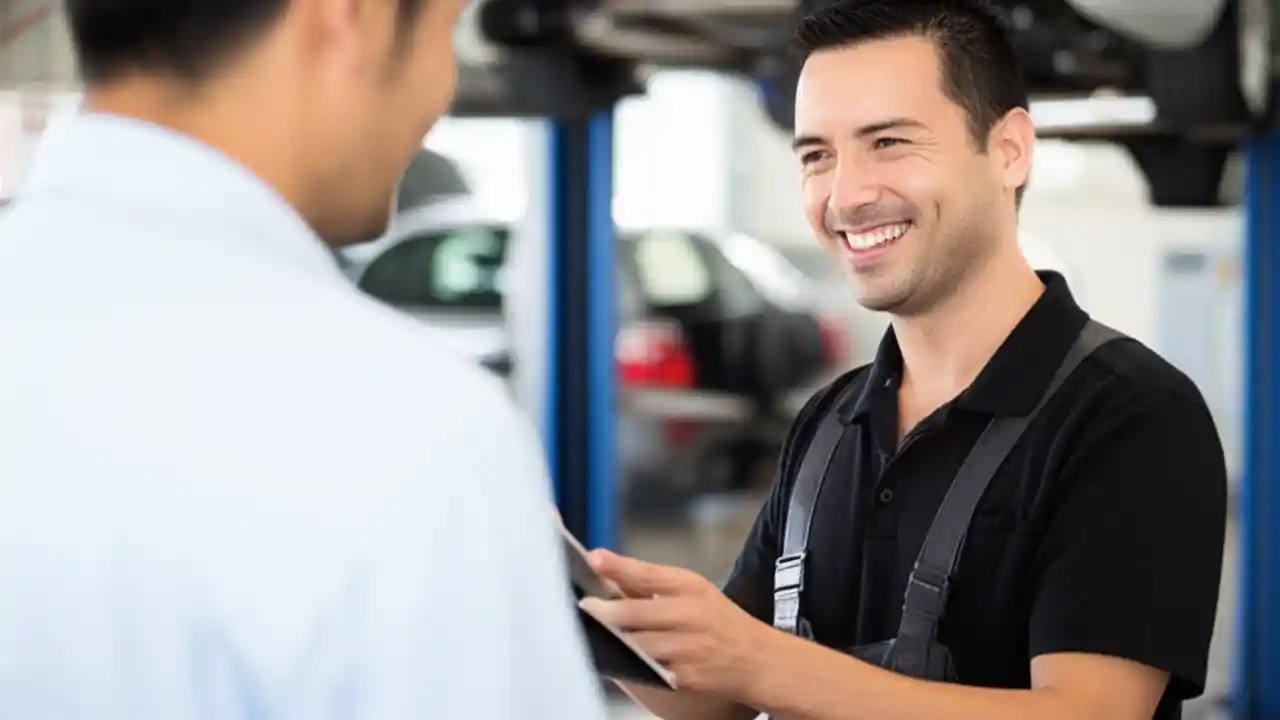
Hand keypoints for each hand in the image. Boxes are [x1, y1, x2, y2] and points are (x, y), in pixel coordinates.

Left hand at [578, 548, 775, 698]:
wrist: (757, 659)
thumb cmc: (719, 621)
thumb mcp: (693, 591)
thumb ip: (651, 584)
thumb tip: (608, 572)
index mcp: (690, 586)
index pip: (645, 573)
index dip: (616, 566)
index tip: (593, 559)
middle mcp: (690, 614)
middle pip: (634, 612)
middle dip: (603, 611)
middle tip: (586, 607)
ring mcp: (688, 647)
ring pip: (636, 644)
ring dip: (614, 640)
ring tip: (599, 633)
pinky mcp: (685, 676)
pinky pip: (648, 669)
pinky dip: (632, 663)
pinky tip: (622, 657)